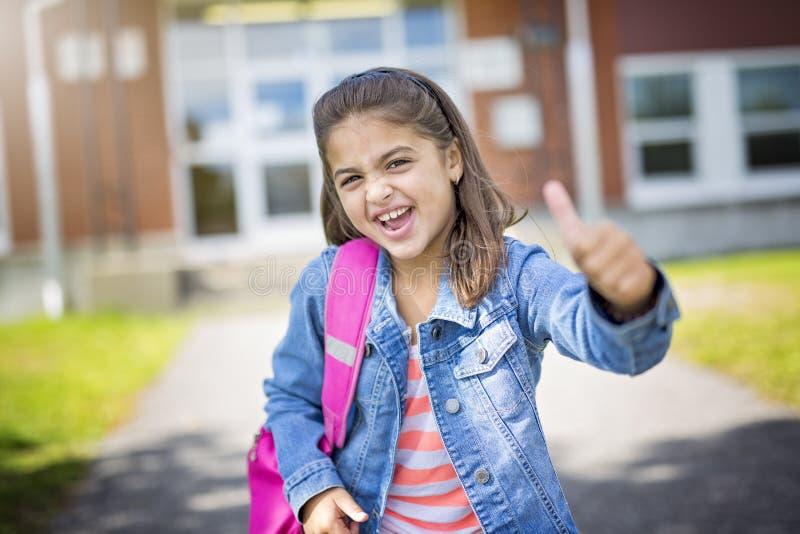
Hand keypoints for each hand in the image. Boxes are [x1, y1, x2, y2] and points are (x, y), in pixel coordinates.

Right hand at [301, 487, 367, 533]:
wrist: (310, 489)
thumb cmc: (329, 493)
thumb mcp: (344, 498)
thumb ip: (354, 510)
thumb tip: (365, 518)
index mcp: (329, 524)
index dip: (353, 532)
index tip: (354, 522)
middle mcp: (319, 532)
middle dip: (346, 532)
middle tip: (347, 520)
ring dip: (338, 532)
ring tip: (338, 520)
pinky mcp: (310, 533)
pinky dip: (330, 532)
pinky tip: (330, 523)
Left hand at [542, 180, 655, 314]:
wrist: (624, 277)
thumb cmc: (595, 255)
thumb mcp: (576, 235)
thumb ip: (563, 211)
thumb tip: (549, 184)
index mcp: (606, 227)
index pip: (579, 248)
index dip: (579, 257)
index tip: (587, 254)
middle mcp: (624, 238)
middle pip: (591, 265)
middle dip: (591, 272)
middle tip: (598, 268)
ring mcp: (636, 256)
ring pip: (605, 279)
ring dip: (603, 282)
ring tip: (609, 275)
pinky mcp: (644, 275)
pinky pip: (619, 289)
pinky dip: (616, 291)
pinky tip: (622, 283)